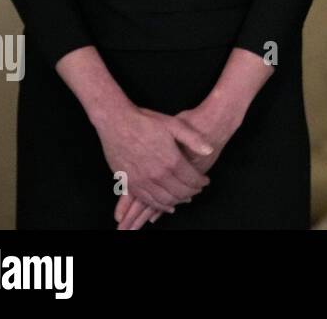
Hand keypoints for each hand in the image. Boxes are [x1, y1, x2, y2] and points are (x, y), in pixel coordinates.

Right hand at [96, 105, 213, 215]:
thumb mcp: (174, 125)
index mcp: (171, 160)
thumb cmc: (146, 121)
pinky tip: (166, 204)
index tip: (205, 181)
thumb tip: (210, 150)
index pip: (191, 180)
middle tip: (197, 189)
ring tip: (185, 196)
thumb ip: (194, 139)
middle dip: (191, 192)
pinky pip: (147, 200)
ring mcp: (142, 181)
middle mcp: (157, 174)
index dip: (200, 183)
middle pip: (180, 193)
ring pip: (164, 200)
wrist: (117, 122)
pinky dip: (159, 205)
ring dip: (177, 201)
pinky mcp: (129, 183)